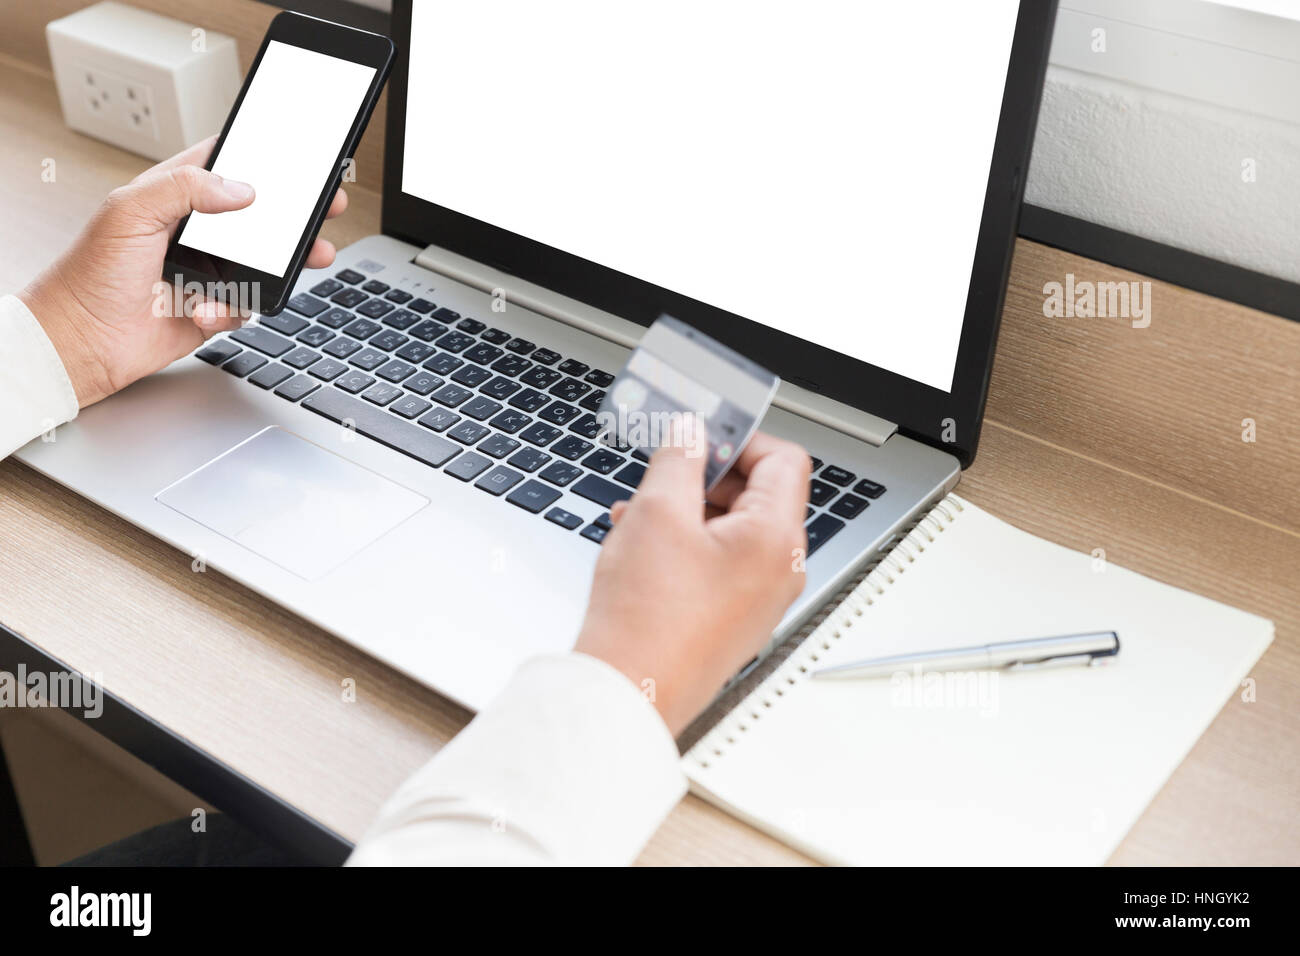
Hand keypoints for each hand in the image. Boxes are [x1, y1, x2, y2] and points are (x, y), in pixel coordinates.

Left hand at [18, 136, 347, 406]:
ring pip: (262, 263)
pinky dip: (234, 308)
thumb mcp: (130, 211)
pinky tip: (206, 309)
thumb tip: (240, 188)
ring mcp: (205, 271)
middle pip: (257, 217)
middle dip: (292, 217)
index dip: (260, 162)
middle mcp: (192, 233)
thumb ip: (183, 187)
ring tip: (307, 258)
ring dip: (283, 264)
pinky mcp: (212, 309)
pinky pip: (246, 305)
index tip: (295, 164)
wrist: (82, 342)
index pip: (223, 166)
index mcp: (172, 197)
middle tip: (323, 211)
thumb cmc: (88, 276)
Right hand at [575, 428, 810, 735]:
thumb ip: (679, 459)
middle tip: (666, 470)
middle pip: (760, 495)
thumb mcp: (657, 513)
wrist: (628, 692)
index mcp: (776, 541)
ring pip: (733, 530)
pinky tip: (639, 545)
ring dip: (689, 510)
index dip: (740, 439)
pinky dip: (685, 544)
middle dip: (708, 476)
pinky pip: (719, 563)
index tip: (700, 435)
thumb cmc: (647, 620)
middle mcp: (779, 572)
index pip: (784, 460)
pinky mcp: (732, 619)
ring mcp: (758, 599)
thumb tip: (690, 432)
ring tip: (640, 512)